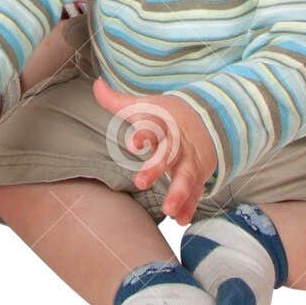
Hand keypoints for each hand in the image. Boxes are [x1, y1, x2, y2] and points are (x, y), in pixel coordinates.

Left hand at [92, 79, 215, 226]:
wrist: (209, 116)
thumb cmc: (167, 115)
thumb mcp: (146, 106)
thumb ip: (118, 101)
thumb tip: (96, 84)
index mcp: (163, 124)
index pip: (154, 127)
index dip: (144, 134)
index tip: (134, 142)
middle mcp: (178, 143)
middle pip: (168, 155)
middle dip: (156, 168)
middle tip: (140, 182)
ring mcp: (190, 161)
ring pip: (186, 177)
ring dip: (178, 194)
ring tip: (168, 210)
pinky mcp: (198, 175)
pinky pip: (195, 192)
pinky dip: (190, 206)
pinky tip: (181, 219)